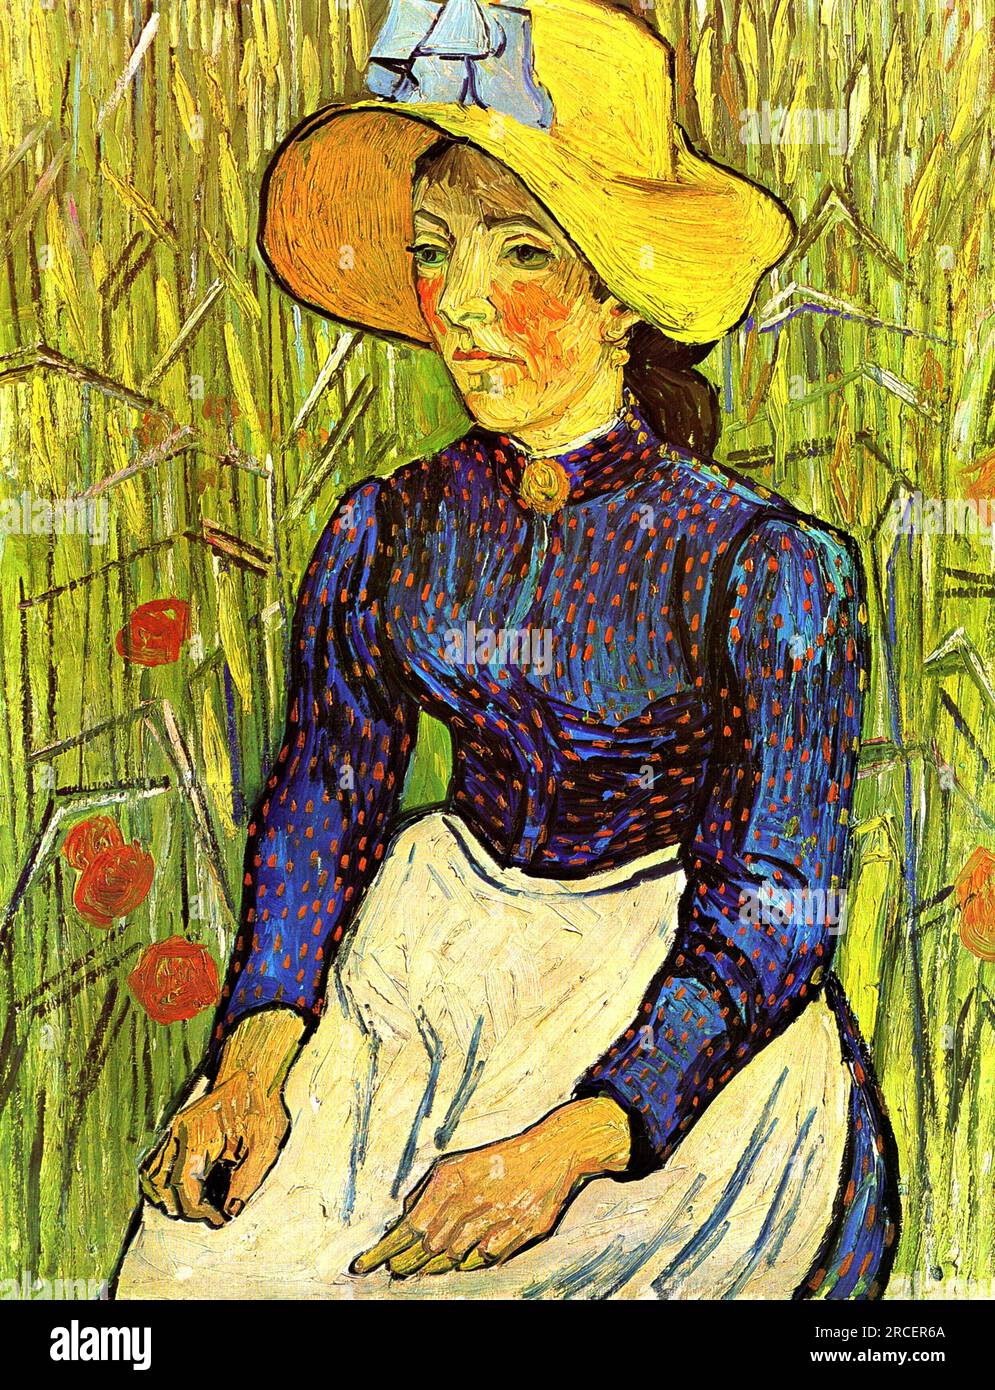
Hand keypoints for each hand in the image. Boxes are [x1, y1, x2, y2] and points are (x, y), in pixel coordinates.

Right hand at [139, 1007, 303, 1224]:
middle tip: (212, 1212)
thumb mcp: (263, 1145)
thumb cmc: (261, 1105)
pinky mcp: (176, 1129)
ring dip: (168, 1198)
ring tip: (198, 1204)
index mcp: (198, 1135)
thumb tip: (230, 1212)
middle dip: (184, 1208)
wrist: (253, 1069)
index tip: (220, 1218)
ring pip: (151, 1176)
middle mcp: (178, 1132)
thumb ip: (245, 1181)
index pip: (183, 1187)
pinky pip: (155, 1164)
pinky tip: (187, 1189)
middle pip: (160, 1186)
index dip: (199, 1210)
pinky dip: (164, 1183)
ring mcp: (174, 1129)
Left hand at [352, 1096, 630, 1277]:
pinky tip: (470, 1250)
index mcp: (451, 1180)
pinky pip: (485, 1258)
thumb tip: (406, 1221)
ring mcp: (497, 1218)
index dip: (383, 1250)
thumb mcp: (456, 1165)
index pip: (408, 1226)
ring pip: (454, 1257)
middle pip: (428, 1248)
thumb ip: (428, 1192)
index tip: (362, 1266)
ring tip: (429, 1261)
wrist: (550, 1153)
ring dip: (439, 1261)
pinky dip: (474, 1258)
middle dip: (410, 1261)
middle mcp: (471, 1200)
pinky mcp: (520, 1233)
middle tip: (397, 1269)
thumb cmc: (498, 1161)